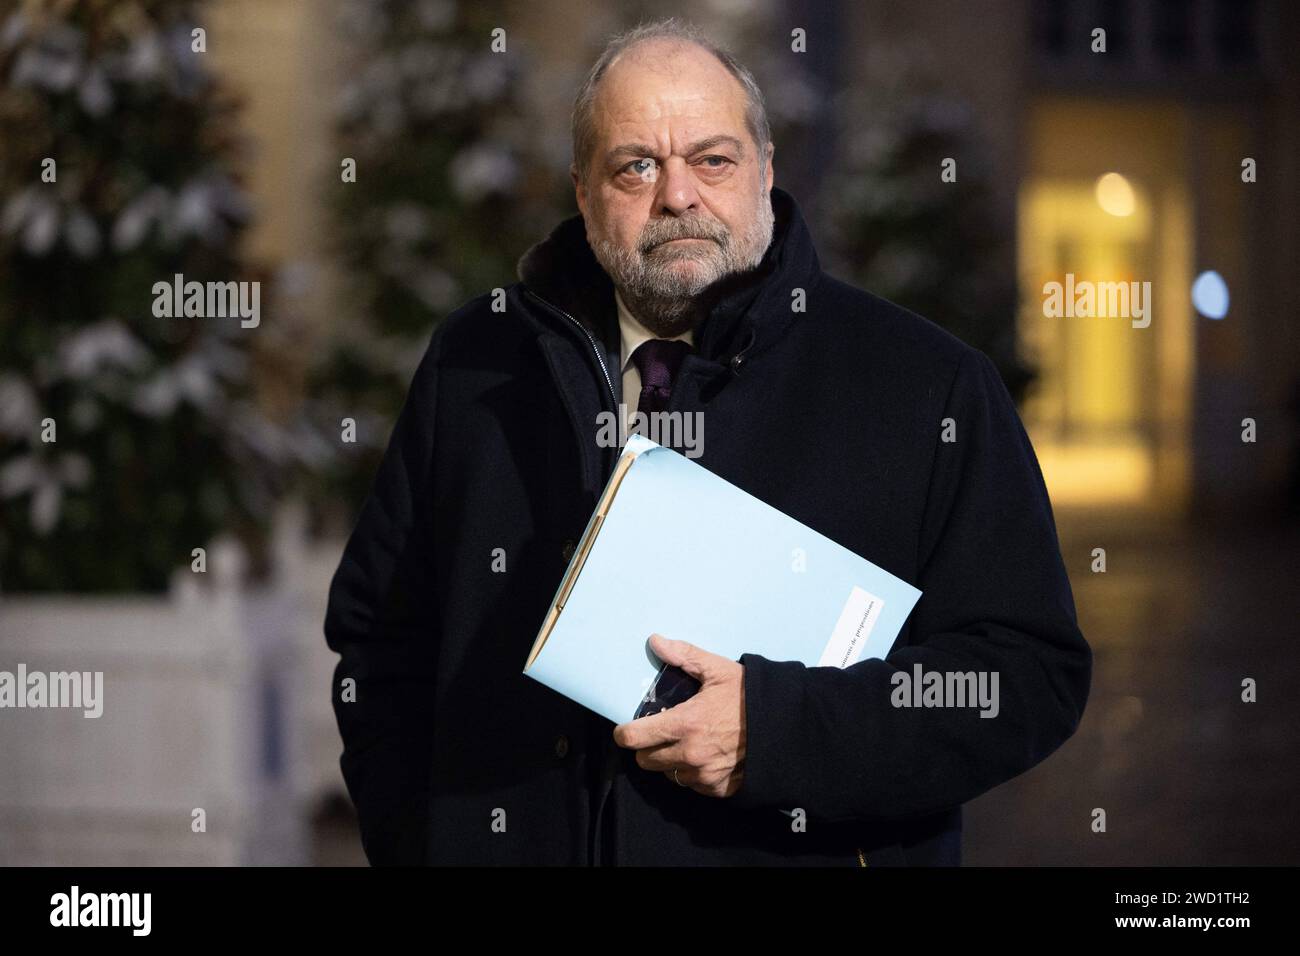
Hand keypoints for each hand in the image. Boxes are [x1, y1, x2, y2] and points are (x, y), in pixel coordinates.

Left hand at [612, 634, 746, 797]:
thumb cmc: (749, 696)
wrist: (786, 726)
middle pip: (646, 761)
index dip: (624, 734)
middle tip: (660, 733)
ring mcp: (704, 775)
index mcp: (684, 724)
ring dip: (670, 761)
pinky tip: (705, 756)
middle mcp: (690, 754)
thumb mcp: (717, 670)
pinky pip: (692, 785)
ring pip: (668, 774)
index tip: (625, 729)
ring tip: (685, 743)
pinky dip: (693, 773)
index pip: (634, 738)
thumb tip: (655, 641)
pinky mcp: (717, 788)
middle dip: (647, 747)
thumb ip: (683, 655)